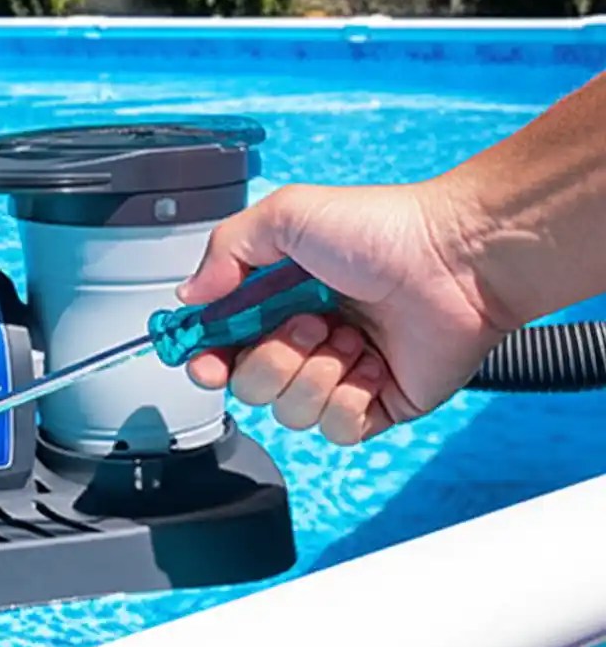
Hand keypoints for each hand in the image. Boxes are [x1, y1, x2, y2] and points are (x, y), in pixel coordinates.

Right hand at [179, 182, 508, 444]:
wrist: (457, 259)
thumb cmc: (382, 229)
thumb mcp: (284, 215)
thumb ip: (224, 251)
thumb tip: (190, 297)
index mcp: (276, 299)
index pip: (219, 347)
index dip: (205, 360)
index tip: (207, 359)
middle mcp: (304, 340)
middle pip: (248, 387)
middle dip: (272, 359)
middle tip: (309, 322)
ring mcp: (340, 375)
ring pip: (290, 413)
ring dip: (315, 375)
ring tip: (349, 338)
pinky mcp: (377, 406)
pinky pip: (336, 431)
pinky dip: (350, 399)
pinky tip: (372, 364)